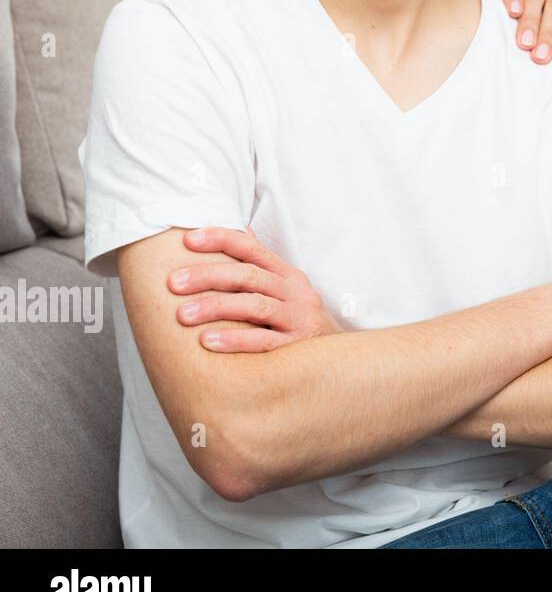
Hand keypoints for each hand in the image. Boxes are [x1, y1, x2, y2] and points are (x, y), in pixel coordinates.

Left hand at [170, 226, 342, 351]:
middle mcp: (295, 292)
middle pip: (249, 276)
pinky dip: (234, 340)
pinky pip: (263, 342)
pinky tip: (206, 342)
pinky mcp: (296, 347)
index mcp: (288, 275)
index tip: (188, 240)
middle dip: (208, 276)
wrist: (338, 361)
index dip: (221, 239)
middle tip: (173, 283)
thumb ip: (263, 265)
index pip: (253, 248)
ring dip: (215, 307)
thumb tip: (243, 229)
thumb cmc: (299, 322)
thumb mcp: (287, 290)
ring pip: (255, 306)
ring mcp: (298, 319)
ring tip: (182, 314)